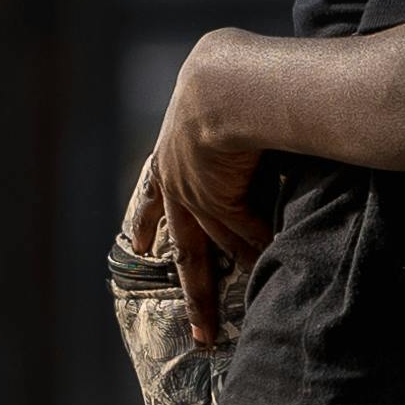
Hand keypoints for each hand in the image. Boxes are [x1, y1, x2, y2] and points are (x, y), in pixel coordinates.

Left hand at [127, 35, 275, 340]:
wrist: (223, 83)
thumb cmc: (224, 71)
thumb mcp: (213, 86)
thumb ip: (224, 98)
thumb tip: (240, 85)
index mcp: (168, 152)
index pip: (153, 194)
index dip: (144, 221)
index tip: (134, 246)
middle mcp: (178, 183)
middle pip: (186, 249)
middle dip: (194, 293)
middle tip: (199, 334)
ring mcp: (200, 199)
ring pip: (217, 252)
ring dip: (227, 288)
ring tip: (243, 320)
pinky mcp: (223, 206)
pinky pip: (246, 237)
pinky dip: (259, 254)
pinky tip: (271, 278)